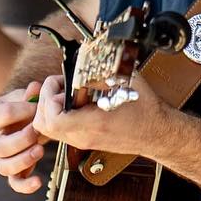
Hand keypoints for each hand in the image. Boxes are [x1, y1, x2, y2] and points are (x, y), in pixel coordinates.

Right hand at [0, 82, 50, 192]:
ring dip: (24, 159)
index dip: (26, 109)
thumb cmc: (15, 109)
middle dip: (24, 138)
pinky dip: (26, 186)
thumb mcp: (17, 98)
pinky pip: (15, 183)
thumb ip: (27, 95)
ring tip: (40, 149)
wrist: (10, 124)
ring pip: (5, 167)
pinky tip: (38, 182)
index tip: (40, 106)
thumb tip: (36, 88)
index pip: (5, 114)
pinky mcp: (9, 172)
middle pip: (2, 146)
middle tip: (38, 130)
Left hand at [32, 71, 169, 162]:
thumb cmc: (146, 111)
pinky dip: (57, 113)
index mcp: (93, 124)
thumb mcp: (126, 82)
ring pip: (49, 129)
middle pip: (43, 125)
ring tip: (65, 91)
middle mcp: (84, 136)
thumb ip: (103, 71)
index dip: (48, 98)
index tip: (57, 83)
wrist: (157, 133)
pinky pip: (60, 129)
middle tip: (58, 85)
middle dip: (44, 100)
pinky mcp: (84, 140)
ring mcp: (83, 141)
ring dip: (50, 107)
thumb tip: (86, 59)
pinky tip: (73, 100)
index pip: (53, 120)